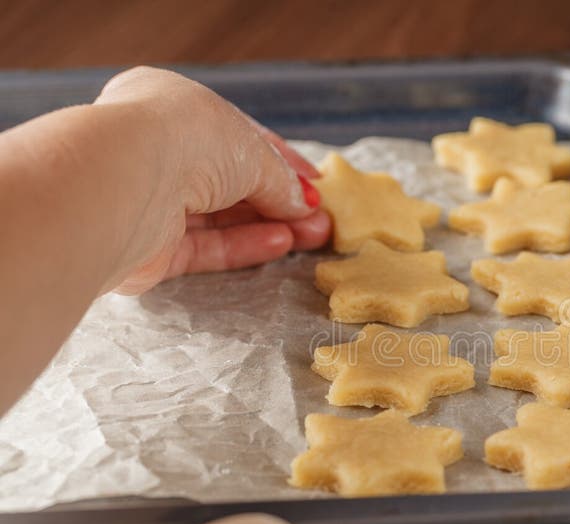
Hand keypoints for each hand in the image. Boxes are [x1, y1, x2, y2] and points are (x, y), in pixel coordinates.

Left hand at [94, 67, 330, 294]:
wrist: (125, 184)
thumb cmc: (186, 141)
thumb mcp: (251, 150)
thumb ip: (279, 179)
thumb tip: (303, 204)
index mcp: (170, 106)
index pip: (236, 136)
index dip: (281, 161)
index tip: (316, 184)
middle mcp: (155, 149)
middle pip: (230, 181)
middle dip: (280, 200)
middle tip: (320, 218)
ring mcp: (149, 199)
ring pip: (220, 217)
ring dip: (270, 224)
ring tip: (314, 236)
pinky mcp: (149, 246)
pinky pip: (205, 247)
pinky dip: (243, 245)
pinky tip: (281, 244)